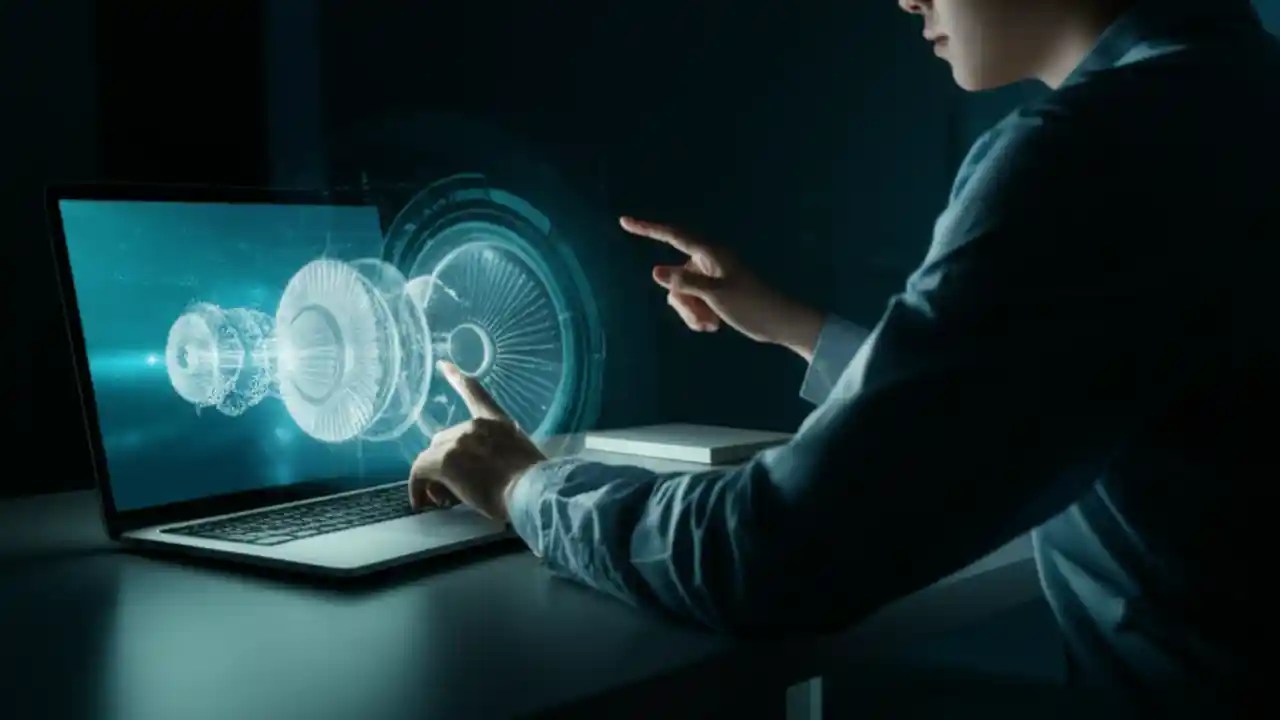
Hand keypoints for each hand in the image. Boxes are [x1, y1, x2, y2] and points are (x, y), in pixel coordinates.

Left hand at [407, 361, 545, 521]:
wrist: (533, 491)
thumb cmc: (536, 483)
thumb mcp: (524, 459)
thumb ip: (503, 457)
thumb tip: (488, 477)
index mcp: (498, 422)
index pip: (475, 392)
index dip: (458, 378)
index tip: (443, 364)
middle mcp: (476, 426)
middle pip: (443, 440)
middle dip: (445, 465)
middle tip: (454, 493)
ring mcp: (459, 441)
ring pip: (431, 457)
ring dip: (435, 479)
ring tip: (445, 502)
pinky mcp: (445, 460)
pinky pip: (419, 472)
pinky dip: (417, 489)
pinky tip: (420, 503)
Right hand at [619, 215, 825, 360]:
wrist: (778, 322)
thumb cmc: (752, 305)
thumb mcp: (716, 295)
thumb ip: (685, 283)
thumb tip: (655, 272)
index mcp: (710, 253)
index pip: (672, 236)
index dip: (647, 229)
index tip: (624, 221)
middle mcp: (707, 262)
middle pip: (674, 277)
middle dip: (682, 301)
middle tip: (702, 319)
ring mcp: (709, 278)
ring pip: (680, 294)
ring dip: (691, 312)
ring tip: (712, 324)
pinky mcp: (712, 292)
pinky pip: (691, 302)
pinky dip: (697, 315)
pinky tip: (714, 325)